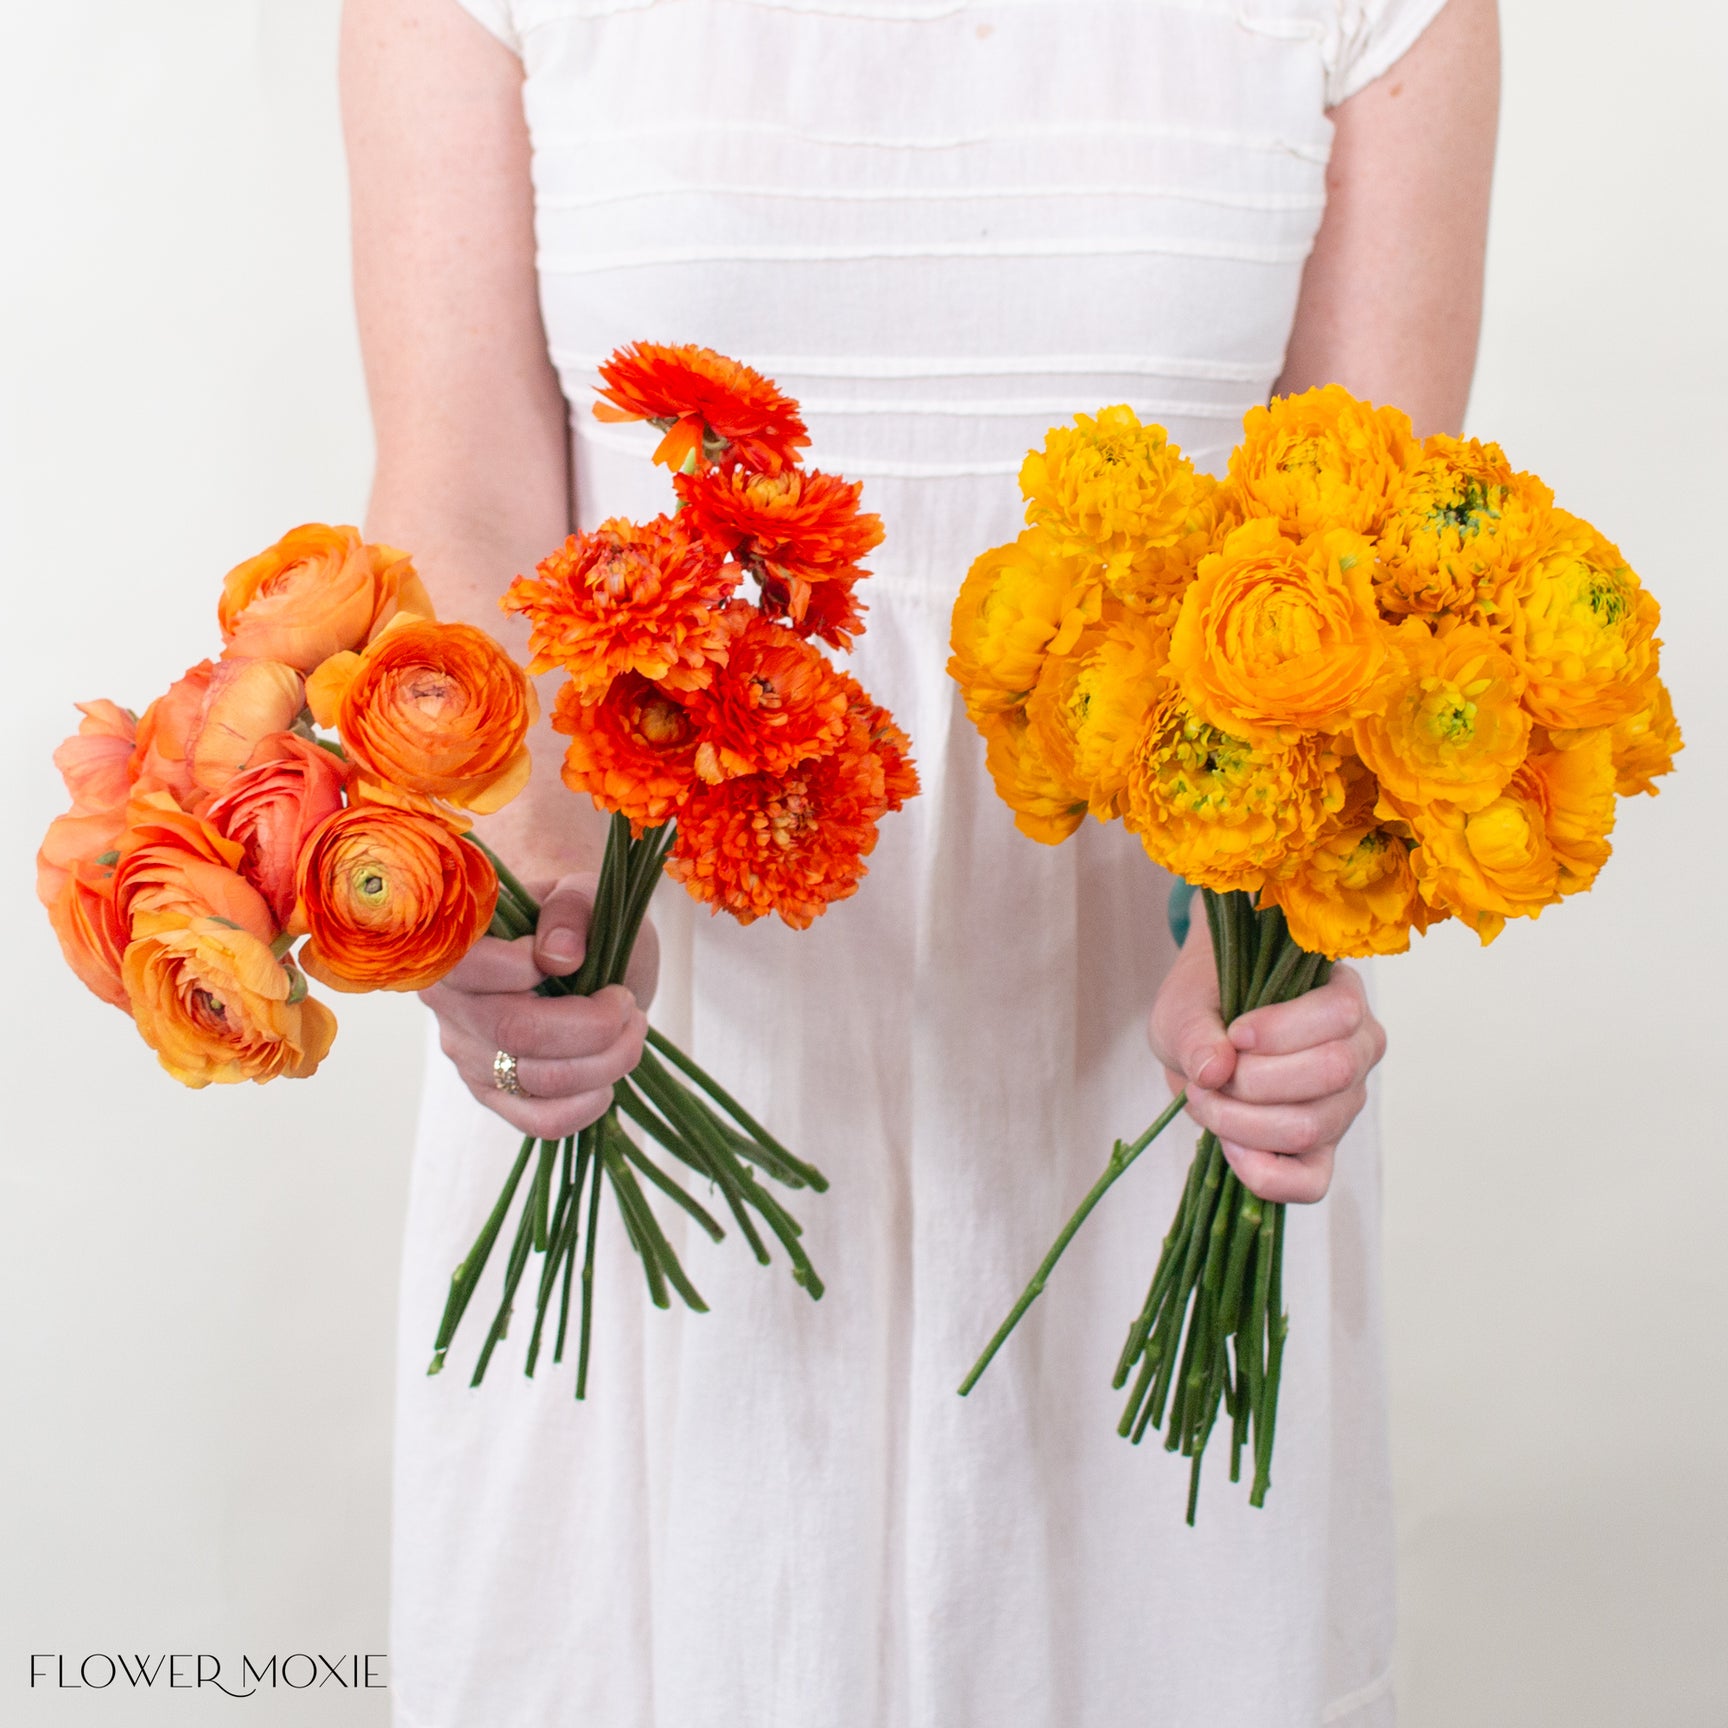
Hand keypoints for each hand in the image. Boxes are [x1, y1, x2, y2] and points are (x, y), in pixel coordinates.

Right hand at [420, 872, 658, 1139]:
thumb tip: (558, 954)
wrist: (581, 956)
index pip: (472, 967)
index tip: (576, 958)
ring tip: (629, 1030)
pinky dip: (587, 1105)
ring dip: (605, 1062)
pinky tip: (608, 1078)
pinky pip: (539, 1121)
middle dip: (593, 1025)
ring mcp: (469, 1054)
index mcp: (457, 945)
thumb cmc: (578, 920)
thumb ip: (571, 906)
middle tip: (627, 1004)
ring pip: (536, 1082)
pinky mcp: (496, 1095)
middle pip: (514, 1032)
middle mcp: (450, 1004)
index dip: (529, 967)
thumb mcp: (585, 891)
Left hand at [1147, 921, 1385, 1204]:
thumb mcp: (1186, 1003)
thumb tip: (1215, 1069)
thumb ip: (1196, 1029)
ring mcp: (1344, 1104)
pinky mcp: (1322, 1149)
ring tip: (1206, 1100)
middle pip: (1332, 1072)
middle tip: (1207, 1076)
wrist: (1200, 1034)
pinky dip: (1264, 1174)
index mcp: (1340, 993)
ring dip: (1242, 1121)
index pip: (1340, 1013)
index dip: (1282, 1029)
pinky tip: (1230, 1147)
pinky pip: (1310, 1183)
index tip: (1234, 1034)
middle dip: (1253, 1079)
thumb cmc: (1205, 1005)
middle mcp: (1357, 1050)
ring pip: (1311, 1127)